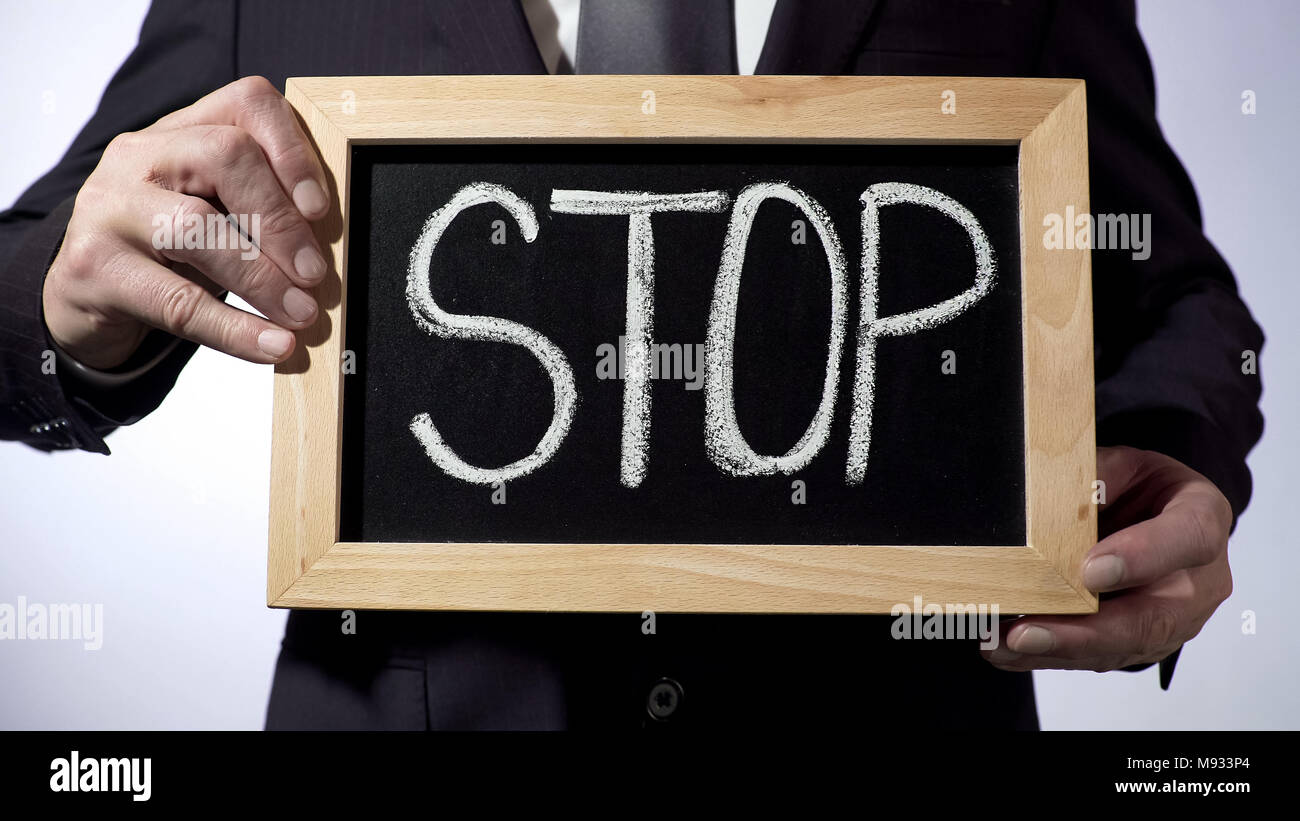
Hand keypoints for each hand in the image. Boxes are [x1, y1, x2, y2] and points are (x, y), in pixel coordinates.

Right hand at [42, 76, 329, 368]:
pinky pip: (177, 302)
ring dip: (262, 278)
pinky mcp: (93, 267)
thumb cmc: (170, 250)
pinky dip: (235, 329)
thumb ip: (265, 209)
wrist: (86, 294)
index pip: (246, 104)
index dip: (292, 151)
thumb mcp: (219, 214)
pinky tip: (273, 346)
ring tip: (302, 314)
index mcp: (181, 130)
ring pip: (195, 228)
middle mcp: (139, 155)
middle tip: (316, 274)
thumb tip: (333, 248)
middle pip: (224, 158)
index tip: (321, 209)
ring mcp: (109, 206)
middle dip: (281, 220)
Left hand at [982, 445, 1233, 671]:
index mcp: (1203, 518)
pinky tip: (1007, 651)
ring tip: (1000, 645)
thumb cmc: (1143, 490)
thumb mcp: (1123, 465)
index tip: (1089, 572)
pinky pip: (1097, 656)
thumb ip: (1094, 477)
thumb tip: (1048, 493)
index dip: (1141, 557)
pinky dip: (1049, 655)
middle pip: (1150, 619)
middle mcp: (1197, 580)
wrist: (1157, 517)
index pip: (1187, 539)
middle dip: (1084, 632)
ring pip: (1119, 648)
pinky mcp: (1141, 642)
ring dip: (1056, 650)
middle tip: (1026, 633)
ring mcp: (1173, 620)